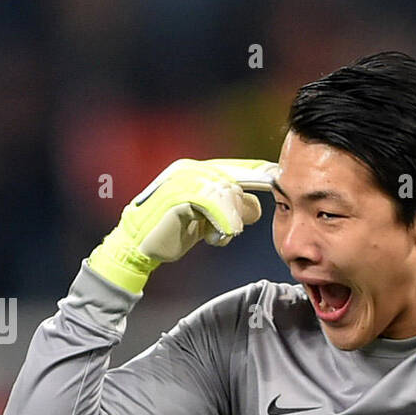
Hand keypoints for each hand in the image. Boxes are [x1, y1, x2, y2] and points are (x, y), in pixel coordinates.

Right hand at [86, 157, 278, 293]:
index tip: (277, 177)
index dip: (259, 172)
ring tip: (216, 236)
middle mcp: (192, 170)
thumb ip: (228, 209)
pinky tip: (217, 236)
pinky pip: (214, 205)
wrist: (138, 246)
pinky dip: (222, 222)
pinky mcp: (179, 195)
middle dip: (240, 210)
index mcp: (198, 171)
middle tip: (224, 231)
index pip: (238, 168)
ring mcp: (184, 180)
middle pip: (236, 184)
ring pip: (228, 195)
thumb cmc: (173, 233)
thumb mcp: (206, 219)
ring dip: (228, 221)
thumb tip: (256, 208)